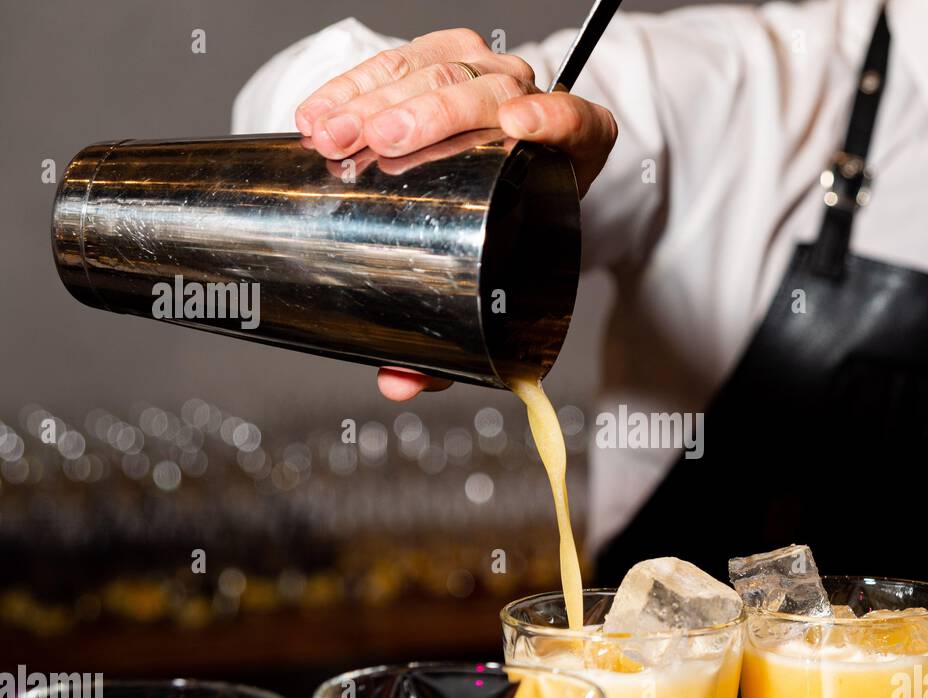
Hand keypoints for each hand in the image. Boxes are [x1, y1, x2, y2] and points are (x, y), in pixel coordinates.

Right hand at [296, 29, 616, 400]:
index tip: (520, 125)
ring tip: (335, 134)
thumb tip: (399, 381)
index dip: (554, 117)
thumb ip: (460, 337)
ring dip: (378, 98)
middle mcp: (531, 104)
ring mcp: (488, 74)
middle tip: (385, 140)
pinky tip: (321, 112)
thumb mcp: (499, 282)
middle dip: (431, 111)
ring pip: (438, 69)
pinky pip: (399, 60)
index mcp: (571, 153)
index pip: (578, 122)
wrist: (501, 175)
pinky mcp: (443, 57)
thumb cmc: (509, 235)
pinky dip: (355, 85)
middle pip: (489, 90)